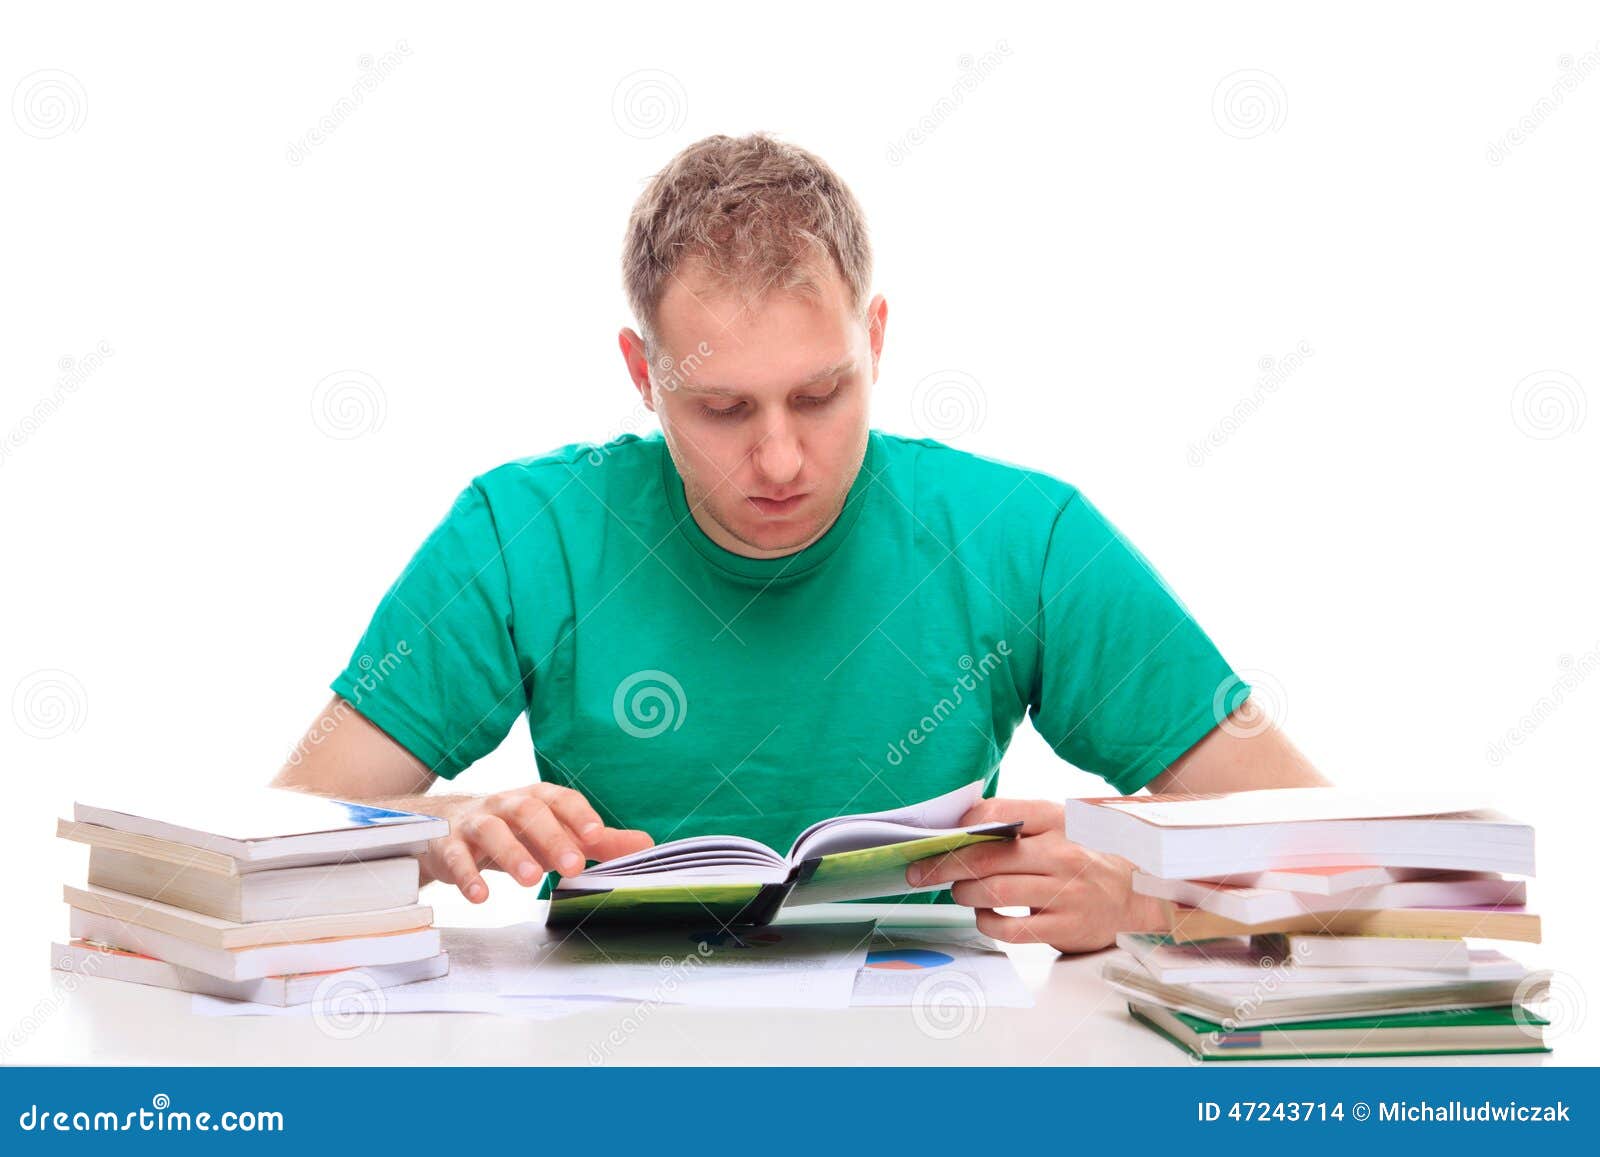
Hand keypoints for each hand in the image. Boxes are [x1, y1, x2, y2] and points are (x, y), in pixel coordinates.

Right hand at [423, 783, 652, 902]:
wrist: (449, 826)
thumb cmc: (517, 830)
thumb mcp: (558, 832)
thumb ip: (600, 841)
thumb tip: (647, 845)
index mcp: (537, 798)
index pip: (562, 799)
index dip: (580, 815)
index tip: (598, 835)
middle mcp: (506, 804)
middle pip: (529, 812)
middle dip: (552, 837)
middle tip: (572, 864)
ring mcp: (475, 822)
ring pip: (493, 831)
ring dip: (512, 854)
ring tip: (531, 881)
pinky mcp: (449, 845)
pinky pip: (456, 857)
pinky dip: (467, 876)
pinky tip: (480, 897)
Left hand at [904, 797, 1165, 952]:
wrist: (1139, 893)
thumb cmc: (1086, 856)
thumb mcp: (1060, 826)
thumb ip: (1018, 823)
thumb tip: (960, 825)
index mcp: (1056, 819)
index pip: (997, 813)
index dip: (959, 826)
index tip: (937, 837)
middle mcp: (1060, 853)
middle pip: (985, 857)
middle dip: (943, 866)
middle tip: (921, 872)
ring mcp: (1064, 891)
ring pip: (992, 893)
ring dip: (964, 894)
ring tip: (960, 893)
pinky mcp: (1065, 927)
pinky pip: (1009, 930)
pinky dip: (987, 924)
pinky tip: (985, 917)